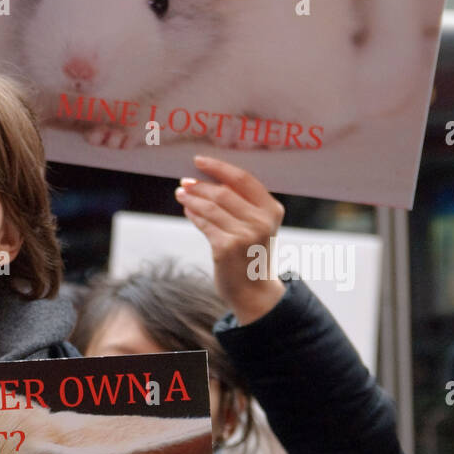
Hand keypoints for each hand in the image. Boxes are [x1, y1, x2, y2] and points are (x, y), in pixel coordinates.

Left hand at [176, 156, 285, 324]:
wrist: (254, 292)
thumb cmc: (252, 255)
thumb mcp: (257, 227)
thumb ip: (242, 205)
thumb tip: (209, 181)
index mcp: (272, 210)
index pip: (243, 179)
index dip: (219, 167)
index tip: (199, 160)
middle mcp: (261, 221)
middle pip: (223, 192)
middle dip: (200, 185)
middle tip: (185, 181)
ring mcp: (244, 235)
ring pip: (210, 207)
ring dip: (192, 198)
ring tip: (181, 192)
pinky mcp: (226, 248)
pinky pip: (204, 225)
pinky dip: (193, 214)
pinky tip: (187, 209)